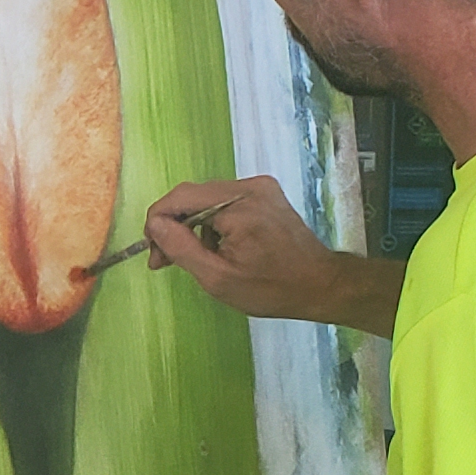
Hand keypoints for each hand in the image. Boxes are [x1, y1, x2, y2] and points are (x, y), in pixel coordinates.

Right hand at [143, 178, 391, 333]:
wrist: (321, 284)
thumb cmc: (271, 288)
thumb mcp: (218, 278)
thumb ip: (182, 248)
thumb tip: (154, 225)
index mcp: (239, 204)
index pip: (180, 197)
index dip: (158, 221)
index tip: (154, 253)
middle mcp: (249, 186)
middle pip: (193, 196)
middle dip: (174, 226)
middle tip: (164, 260)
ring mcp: (260, 187)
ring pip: (207, 199)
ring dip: (192, 226)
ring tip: (195, 259)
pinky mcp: (265, 194)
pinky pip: (225, 202)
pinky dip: (213, 223)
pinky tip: (216, 248)